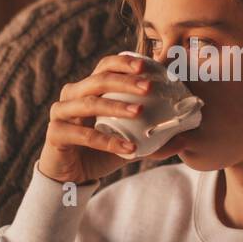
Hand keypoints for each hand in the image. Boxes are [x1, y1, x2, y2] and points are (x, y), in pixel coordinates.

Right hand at [37, 52, 155, 186]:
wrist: (71, 178)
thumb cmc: (99, 153)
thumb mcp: (129, 143)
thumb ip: (153, 139)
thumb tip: (186, 138)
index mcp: (88, 89)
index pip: (105, 66)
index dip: (124, 63)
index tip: (148, 65)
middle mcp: (72, 95)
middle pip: (98, 80)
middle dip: (125, 81)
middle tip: (149, 87)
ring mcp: (61, 113)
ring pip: (90, 103)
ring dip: (117, 106)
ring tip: (140, 111)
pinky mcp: (56, 133)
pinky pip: (85, 135)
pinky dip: (108, 141)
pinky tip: (130, 148)